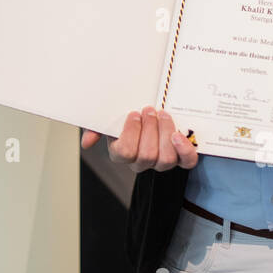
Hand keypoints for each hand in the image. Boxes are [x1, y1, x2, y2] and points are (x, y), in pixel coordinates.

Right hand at [81, 106, 197, 172]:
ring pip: (165, 160)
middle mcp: (140, 162)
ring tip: (163, 115)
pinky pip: (186, 162)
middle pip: (146, 156)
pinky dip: (185, 150)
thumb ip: (95, 127)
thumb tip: (87, 143)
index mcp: (121, 153)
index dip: (131, 133)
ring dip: (165, 133)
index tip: (134, 113)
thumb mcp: (106, 118)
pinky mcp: (180, 158)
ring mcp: (160, 162)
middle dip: (149, 129)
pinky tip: (179, 135)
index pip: (124, 153)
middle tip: (149, 110)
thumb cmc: (124, 115)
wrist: (149, 111)